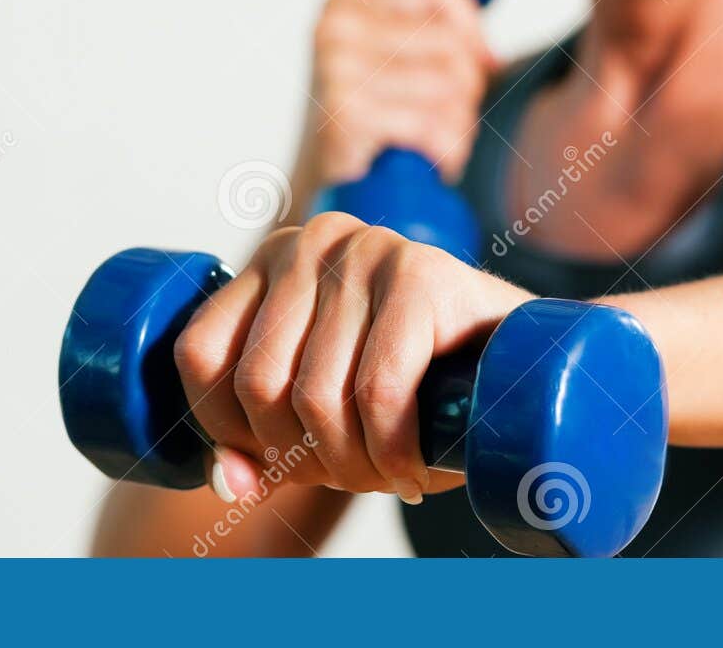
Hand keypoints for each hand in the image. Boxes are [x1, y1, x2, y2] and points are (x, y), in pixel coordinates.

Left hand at [172, 212, 528, 504]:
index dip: (227, 430)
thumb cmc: (415, 384)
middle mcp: (310, 242)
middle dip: (305, 458)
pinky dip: (392, 450)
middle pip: (258, 383)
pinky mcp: (421, 273)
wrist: (523, 358)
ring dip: (355, 466)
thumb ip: (259, 443)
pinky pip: (379, 390)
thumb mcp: (323, 413)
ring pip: (317, 395)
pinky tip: (413, 466)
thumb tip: (226, 480)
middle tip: (355, 478)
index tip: (279, 462)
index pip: (200, 355)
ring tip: (387, 474)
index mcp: (270, 263)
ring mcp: (367, 249)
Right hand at [310, 0, 495, 183]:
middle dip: (470, 88)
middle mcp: (337, 29)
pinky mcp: (347, 115)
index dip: (471, 23)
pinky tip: (437, 162)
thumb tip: (489, 60)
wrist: (323, 181)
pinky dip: (447, 150)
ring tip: (444, 142)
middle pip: (450, 41)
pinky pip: (431, 124)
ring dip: (462, 125)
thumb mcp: (387, 61)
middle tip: (456, 118)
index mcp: (345, 4)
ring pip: (450, 85)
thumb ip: (431, 37)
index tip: (482, 60)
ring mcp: (338, 71)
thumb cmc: (367, 117)